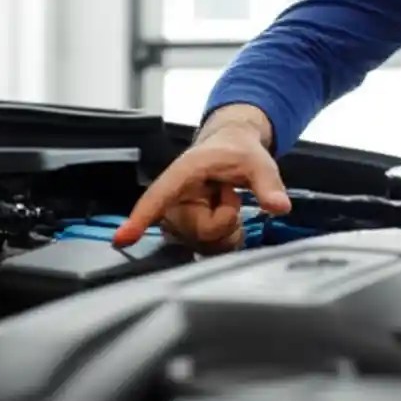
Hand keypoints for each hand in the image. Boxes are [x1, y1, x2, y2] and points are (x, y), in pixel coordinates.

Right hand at [113, 108, 290, 252]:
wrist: (232, 150)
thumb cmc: (236, 152)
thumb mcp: (257, 160)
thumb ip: (268, 184)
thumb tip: (279, 206)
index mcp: (183, 174)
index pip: (159, 197)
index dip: (140, 217)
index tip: (121, 237)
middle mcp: (174, 200)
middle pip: (197, 232)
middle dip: (225, 220)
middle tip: (231, 194)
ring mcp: (179, 219)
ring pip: (203, 245)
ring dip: (226, 232)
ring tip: (228, 204)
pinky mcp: (186, 232)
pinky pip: (206, 250)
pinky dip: (225, 241)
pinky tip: (228, 223)